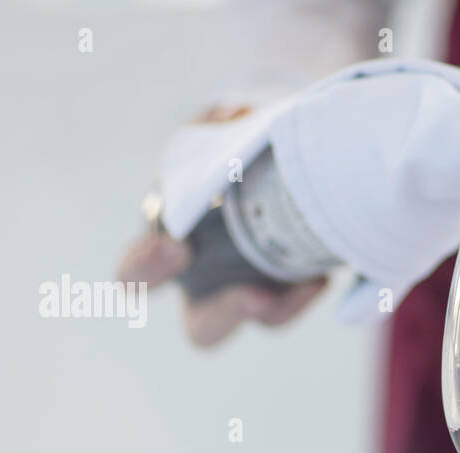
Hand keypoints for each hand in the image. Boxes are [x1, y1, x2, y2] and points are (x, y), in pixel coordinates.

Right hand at [116, 102, 327, 347]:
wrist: (285, 144)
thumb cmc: (235, 135)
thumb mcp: (223, 121)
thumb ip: (223, 124)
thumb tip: (234, 119)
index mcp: (168, 238)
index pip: (137, 273)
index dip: (148, 268)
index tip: (177, 248)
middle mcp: (204, 278)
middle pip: (202, 327)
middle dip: (226, 313)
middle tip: (254, 296)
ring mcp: (250, 285)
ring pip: (262, 319)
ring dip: (283, 307)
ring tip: (309, 281)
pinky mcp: (291, 285)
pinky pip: (297, 301)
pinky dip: (309, 286)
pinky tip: (323, 268)